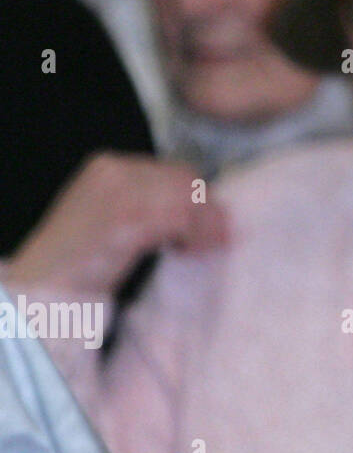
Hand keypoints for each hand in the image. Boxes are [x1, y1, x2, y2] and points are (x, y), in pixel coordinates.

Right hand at [6, 152, 227, 296]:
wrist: (43, 286)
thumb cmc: (78, 261)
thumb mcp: (110, 216)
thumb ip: (144, 201)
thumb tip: (197, 204)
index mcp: (107, 166)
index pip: (172, 170)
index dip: (194, 198)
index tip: (203, 226)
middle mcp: (114, 170)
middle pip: (185, 178)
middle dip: (204, 209)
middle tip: (210, 239)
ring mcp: (121, 191)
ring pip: (188, 195)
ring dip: (204, 224)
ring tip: (197, 249)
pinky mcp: (129, 216)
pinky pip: (182, 216)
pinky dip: (194, 235)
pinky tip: (186, 253)